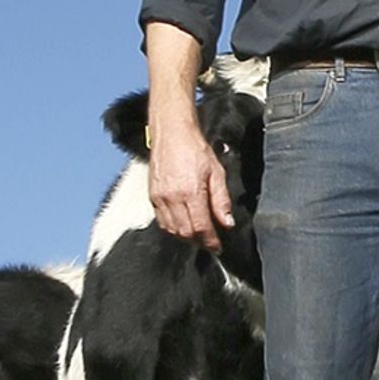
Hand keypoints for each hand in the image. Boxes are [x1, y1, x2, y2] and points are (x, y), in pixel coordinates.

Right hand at [148, 119, 233, 250]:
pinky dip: (172, 228)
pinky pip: (161, 221)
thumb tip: (227, 222)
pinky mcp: (151, 195)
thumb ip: (221, 200)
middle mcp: (172, 197)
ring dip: (185, 236)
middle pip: (185, 233)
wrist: (172, 132)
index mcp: (191, 192)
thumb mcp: (216, 172)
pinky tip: (182, 224)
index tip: (217, 246)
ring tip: (198, 234)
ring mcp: (159, 197)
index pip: (201, 228)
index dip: (210, 241)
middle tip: (209, 241)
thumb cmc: (194, 148)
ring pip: (172, 230)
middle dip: (199, 241)